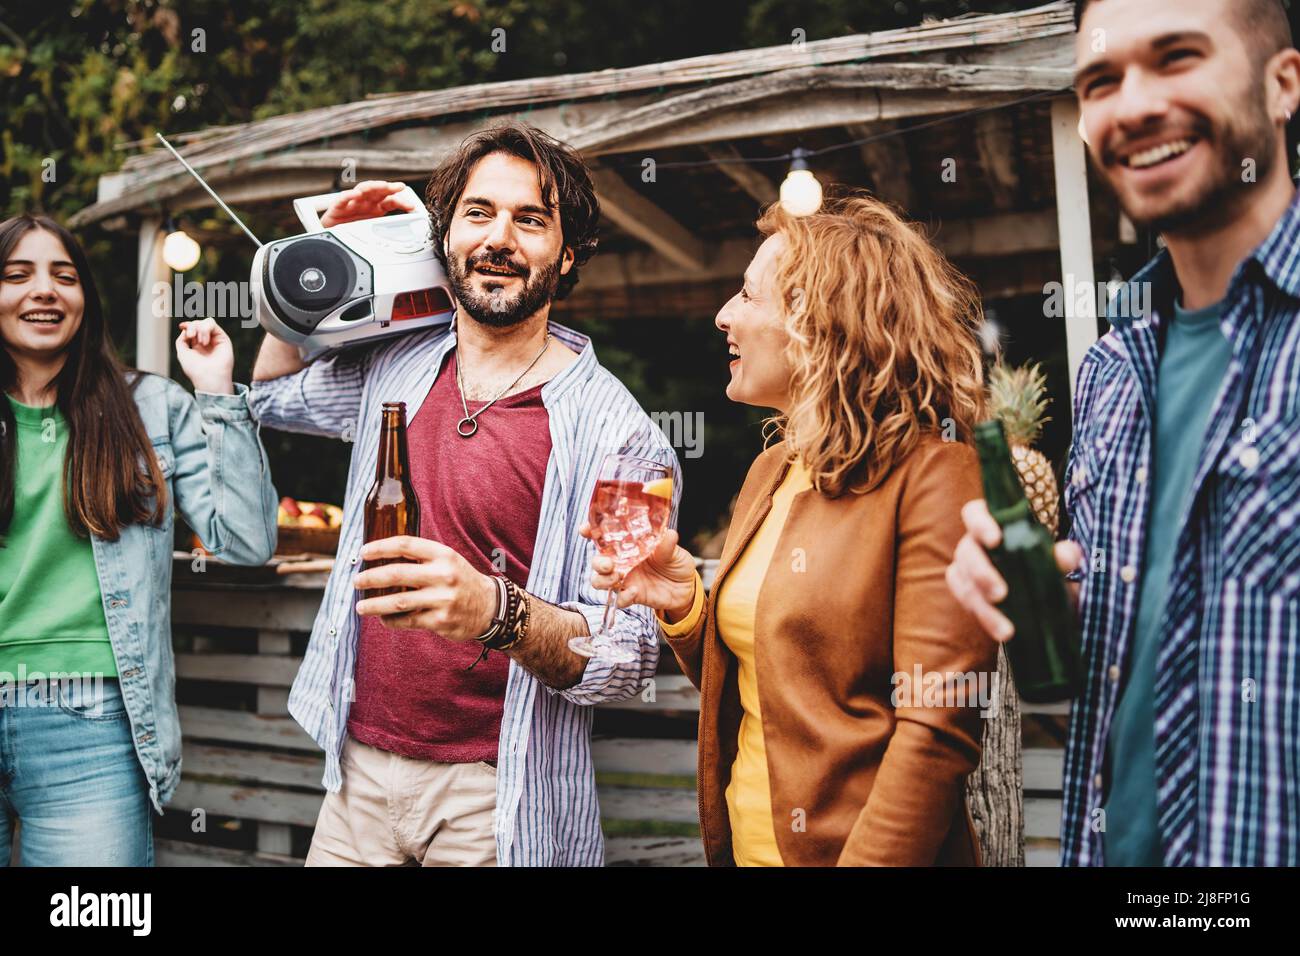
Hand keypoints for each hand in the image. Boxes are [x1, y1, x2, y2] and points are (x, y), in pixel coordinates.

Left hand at [176, 319, 234, 394]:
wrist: (208, 377)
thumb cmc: (196, 370)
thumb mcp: (182, 352)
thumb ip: (182, 339)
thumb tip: (187, 328)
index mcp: (197, 345)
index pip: (192, 329)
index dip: (187, 325)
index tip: (182, 326)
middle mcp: (207, 342)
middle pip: (198, 324)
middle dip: (192, 327)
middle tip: (191, 336)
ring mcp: (215, 340)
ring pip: (206, 322)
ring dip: (199, 328)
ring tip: (200, 342)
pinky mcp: (223, 338)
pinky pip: (212, 324)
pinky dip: (205, 330)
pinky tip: (204, 342)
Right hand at [320, 181, 416, 227]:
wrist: (333, 233)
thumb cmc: (353, 228)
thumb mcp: (374, 229)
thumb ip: (388, 226)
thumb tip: (408, 227)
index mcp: (376, 207)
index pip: (391, 201)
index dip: (401, 202)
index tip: (411, 207)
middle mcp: (366, 202)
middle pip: (378, 191)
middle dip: (390, 188)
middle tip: (400, 187)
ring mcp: (352, 203)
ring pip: (363, 190)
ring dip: (373, 187)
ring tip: (383, 186)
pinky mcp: (338, 206)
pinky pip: (344, 199)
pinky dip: (349, 196)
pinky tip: (356, 194)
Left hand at [353, 536, 496, 639]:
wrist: (490, 607)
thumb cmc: (461, 580)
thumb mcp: (447, 560)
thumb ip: (421, 557)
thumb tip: (382, 557)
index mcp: (443, 555)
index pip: (405, 545)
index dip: (380, 547)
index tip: (363, 552)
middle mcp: (443, 575)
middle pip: (397, 574)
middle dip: (370, 578)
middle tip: (356, 582)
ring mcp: (442, 599)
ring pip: (398, 602)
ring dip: (374, 605)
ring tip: (361, 607)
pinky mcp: (440, 620)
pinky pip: (408, 621)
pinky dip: (391, 620)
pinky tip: (383, 619)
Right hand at [579, 524, 697, 620]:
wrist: (686, 588)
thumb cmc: (676, 563)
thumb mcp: (675, 551)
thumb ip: (668, 545)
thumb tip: (669, 534)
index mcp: (628, 545)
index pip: (604, 536)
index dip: (590, 532)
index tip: (584, 530)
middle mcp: (622, 561)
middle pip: (597, 562)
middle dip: (597, 563)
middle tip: (607, 564)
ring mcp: (625, 579)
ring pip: (600, 581)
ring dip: (603, 580)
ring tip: (618, 577)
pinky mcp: (632, 595)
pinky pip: (619, 598)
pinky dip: (623, 596)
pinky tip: (634, 591)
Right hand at [945, 499, 1081, 641]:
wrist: (1047, 597)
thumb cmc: (1049, 567)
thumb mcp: (1061, 563)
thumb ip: (1064, 556)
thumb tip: (1066, 555)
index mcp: (994, 522)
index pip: (974, 513)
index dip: (979, 523)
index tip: (995, 540)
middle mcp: (974, 542)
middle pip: (966, 552)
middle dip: (981, 573)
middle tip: (1001, 594)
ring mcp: (966, 566)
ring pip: (963, 582)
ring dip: (983, 606)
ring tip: (1007, 629)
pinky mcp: (964, 589)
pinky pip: (963, 600)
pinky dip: (982, 616)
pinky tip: (999, 631)